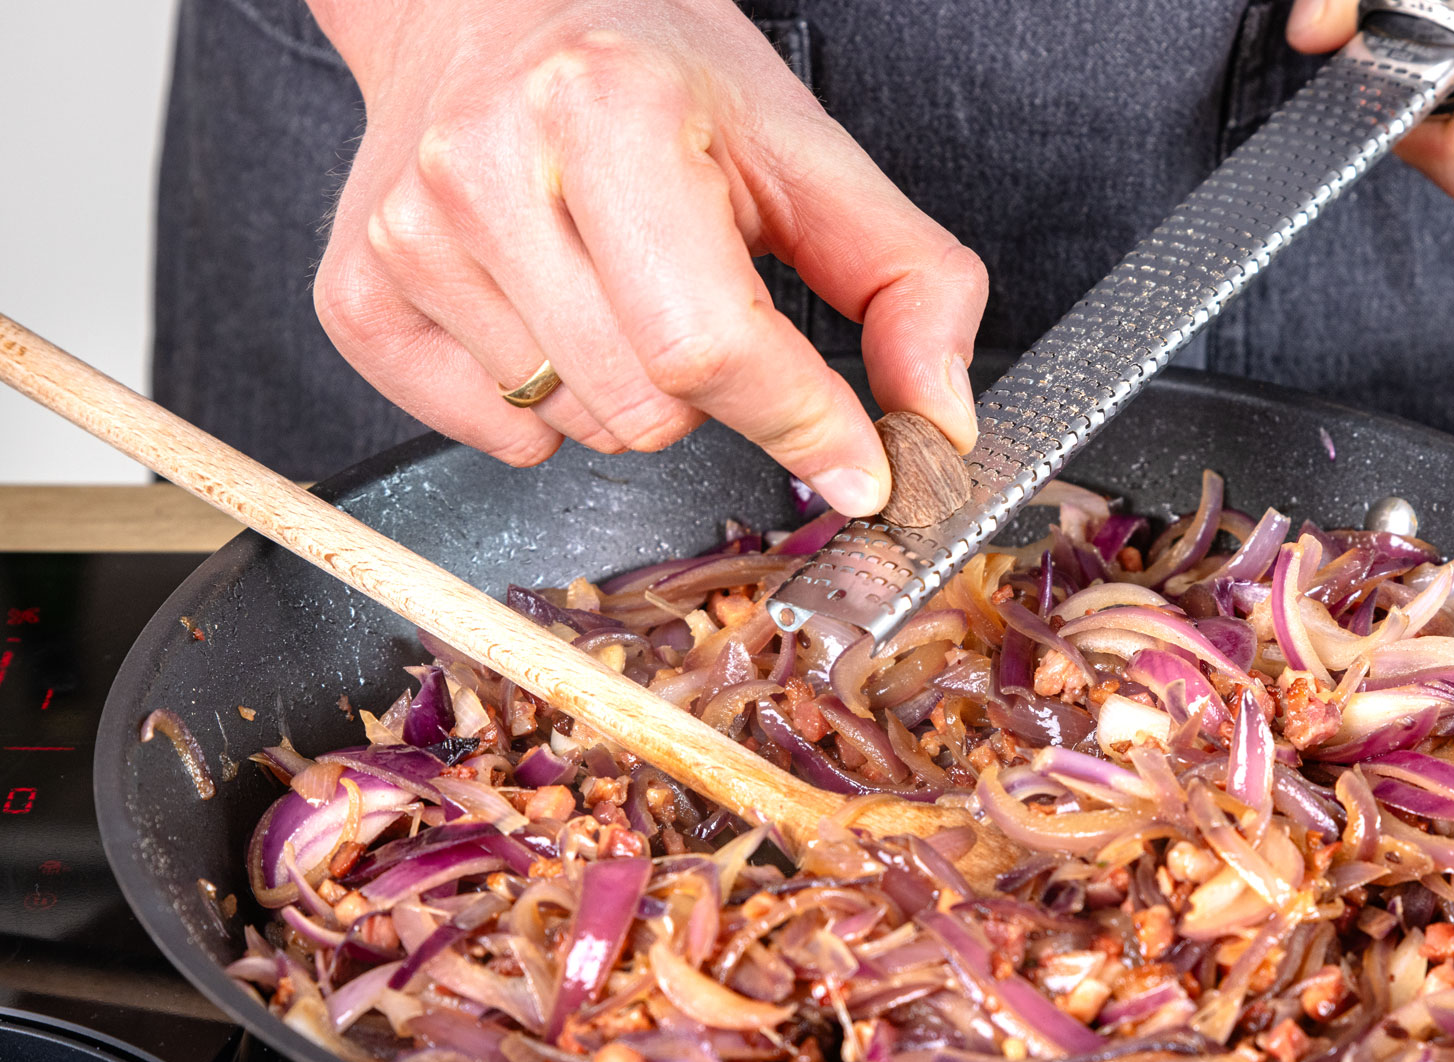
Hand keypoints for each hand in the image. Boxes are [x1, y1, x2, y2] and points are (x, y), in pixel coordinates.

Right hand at [307, 0, 987, 515]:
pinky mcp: (357, 298)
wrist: (483, 6)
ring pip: (577, 431)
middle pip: (648, 413)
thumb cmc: (648, 71)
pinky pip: (496, 438)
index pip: (712, 345)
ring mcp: (407, 240)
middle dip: (708, 390)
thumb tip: (937, 419)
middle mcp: (488, 171)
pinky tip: (548, 313)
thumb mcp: (800, 148)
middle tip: (693, 296)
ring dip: (629, 393)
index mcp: (611, 114)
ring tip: (613, 287)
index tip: (857, 465)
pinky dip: (545, 407)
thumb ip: (904, 279)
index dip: (803, 423)